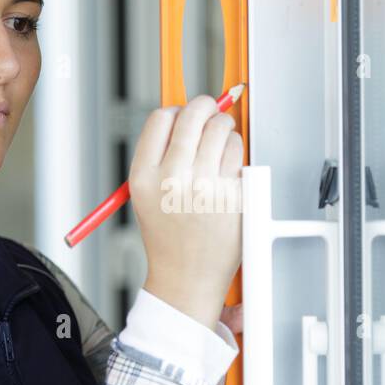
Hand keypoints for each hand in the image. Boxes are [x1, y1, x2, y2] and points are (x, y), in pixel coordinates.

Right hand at [130, 94, 242, 331]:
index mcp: (145, 176)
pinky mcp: (232, 195)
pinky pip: (239, 155)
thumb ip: (159, 155)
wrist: (187, 277)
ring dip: (225, 130)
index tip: (186, 114)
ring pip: (222, 130)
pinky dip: (236, 156)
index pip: (162, 118)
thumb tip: (185, 113)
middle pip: (194, 115)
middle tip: (212, 112)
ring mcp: (205, 187)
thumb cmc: (168, 235)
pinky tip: (226, 173)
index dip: (177, 111)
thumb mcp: (145, 194)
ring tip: (219, 148)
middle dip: (207, 106)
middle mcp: (173, 178)